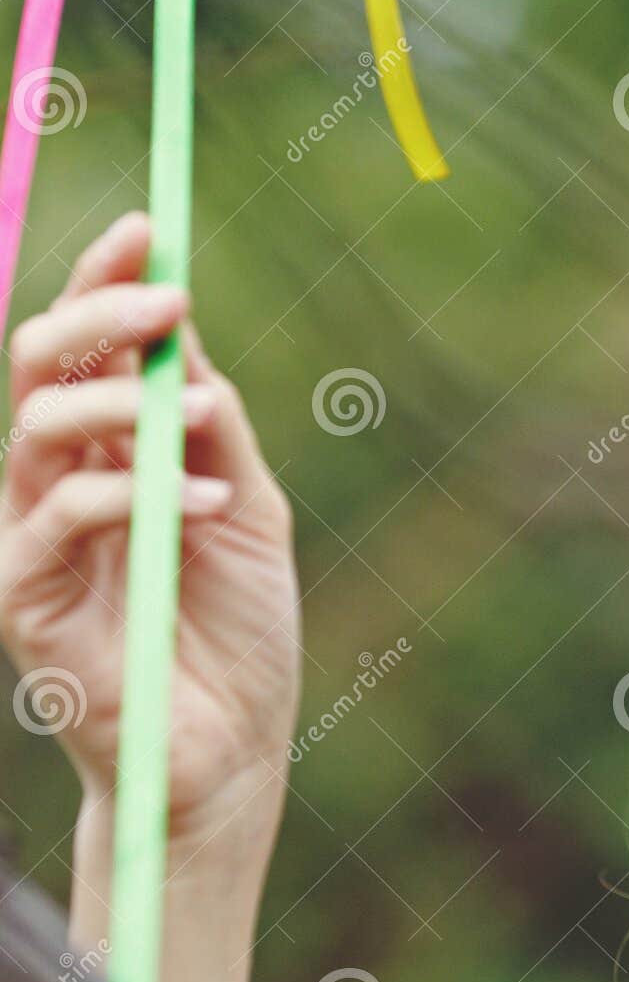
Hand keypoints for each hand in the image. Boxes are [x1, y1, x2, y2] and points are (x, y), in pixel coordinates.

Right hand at [0, 211, 301, 847]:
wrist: (232, 749)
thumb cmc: (239, 634)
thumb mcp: (248, 513)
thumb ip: (216, 436)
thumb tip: (193, 352)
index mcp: (110, 459)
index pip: (88, 354)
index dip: (107, 286)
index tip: (150, 232)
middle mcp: (58, 488)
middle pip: (41, 371)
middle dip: (100, 317)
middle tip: (168, 302)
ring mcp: (35, 541)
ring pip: (36, 430)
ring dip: (119, 401)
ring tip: (194, 407)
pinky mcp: (26, 600)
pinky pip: (57, 518)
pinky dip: (133, 493)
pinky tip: (203, 501)